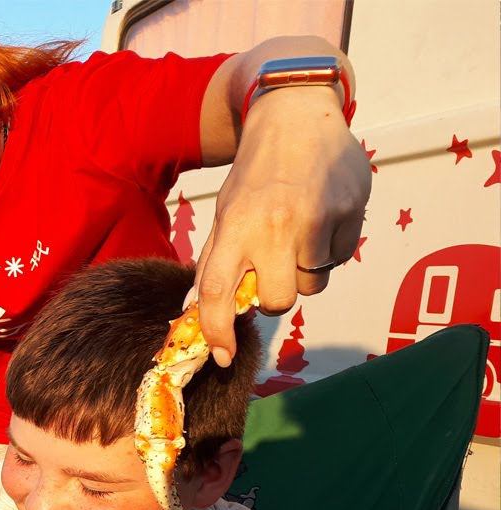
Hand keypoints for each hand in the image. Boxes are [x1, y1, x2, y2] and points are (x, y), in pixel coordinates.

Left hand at [195, 86, 370, 365]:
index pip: (217, 291)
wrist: (298, 118)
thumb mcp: (225, 212)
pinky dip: (329, 250)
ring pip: (312, 285)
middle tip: (273, 269)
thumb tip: (195, 311)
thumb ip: (215, 261)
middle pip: (278, 301)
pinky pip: (340, 259)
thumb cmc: (256, 173)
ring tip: (298, 234)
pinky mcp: (351, 211)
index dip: (216, 331)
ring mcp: (317, 219)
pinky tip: (321, 219)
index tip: (220, 355)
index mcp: (236, 226)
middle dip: (274, 297)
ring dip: (304, 271)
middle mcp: (275, 226)